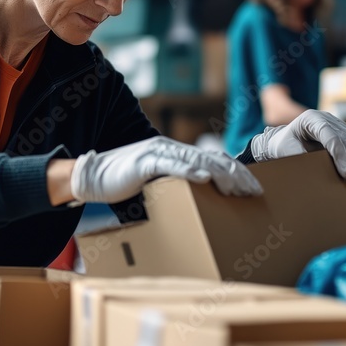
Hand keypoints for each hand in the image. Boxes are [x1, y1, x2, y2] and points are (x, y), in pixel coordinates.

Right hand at [70, 136, 262, 203]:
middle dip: (236, 175)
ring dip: (220, 174)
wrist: (91, 177)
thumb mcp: (155, 183)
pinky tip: (203, 178)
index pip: (213, 159)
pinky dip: (189, 170)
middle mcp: (170, 148)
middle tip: (254, 191)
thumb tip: (197, 196)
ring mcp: (158, 152)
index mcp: (175, 153)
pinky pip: (171, 165)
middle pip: (212, 158)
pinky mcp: (145, 162)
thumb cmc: (123, 183)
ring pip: (197, 160)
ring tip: (237, 187)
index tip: (253, 188)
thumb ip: (174, 184)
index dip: (235, 172)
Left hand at [250, 110, 345, 183]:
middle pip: (345, 138)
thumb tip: (322, 172)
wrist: (281, 141)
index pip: (330, 135)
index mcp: (310, 118)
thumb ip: (302, 159)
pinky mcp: (341, 130)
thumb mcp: (286, 153)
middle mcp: (325, 118)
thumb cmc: (282, 147)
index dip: (340, 154)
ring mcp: (335, 123)